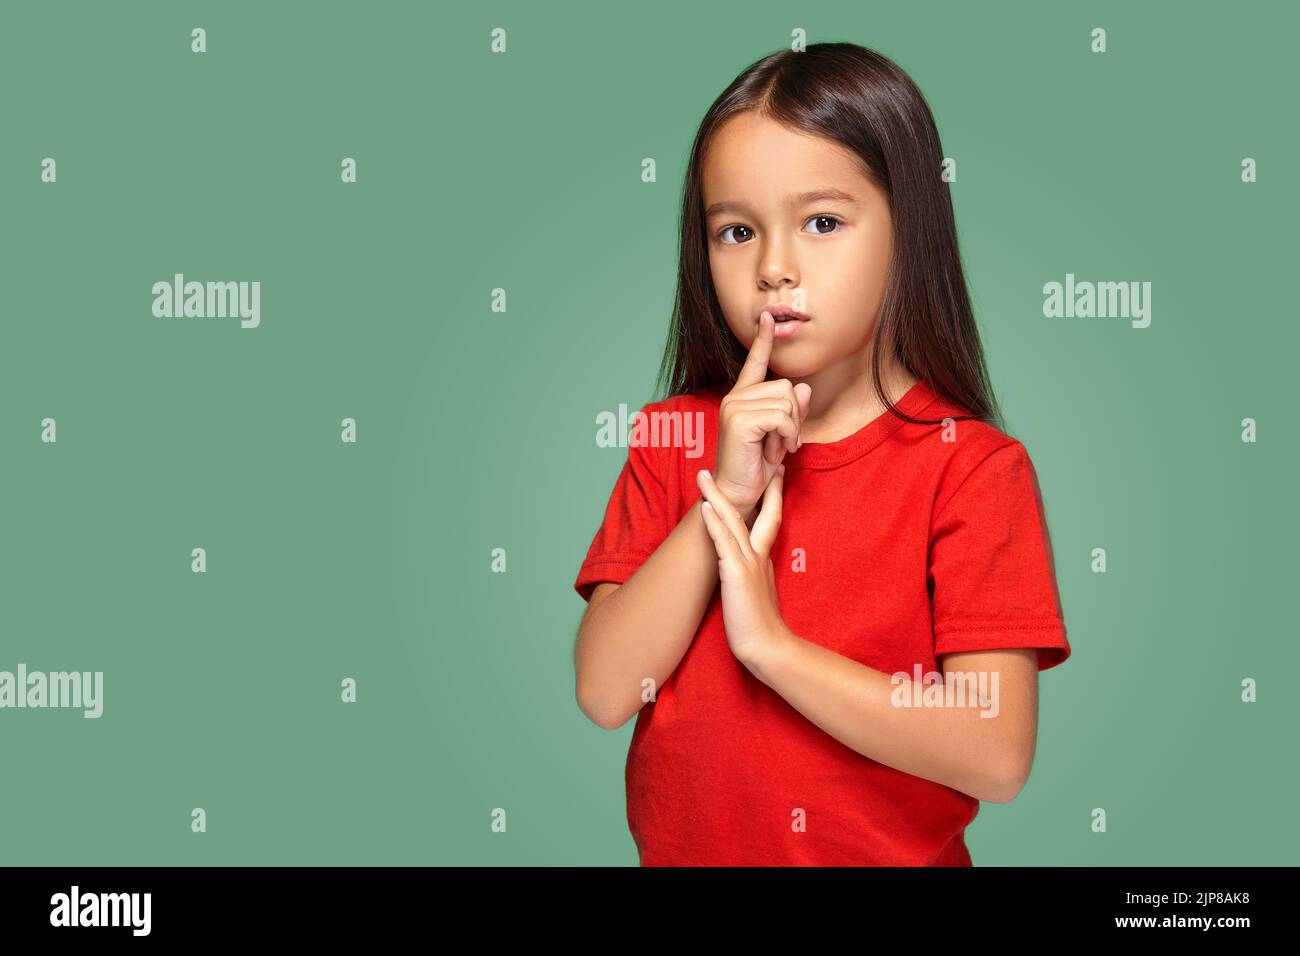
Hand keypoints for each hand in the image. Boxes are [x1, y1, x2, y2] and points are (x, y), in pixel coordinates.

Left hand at [696, 463, 790, 664]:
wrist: (768, 647)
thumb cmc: (761, 626)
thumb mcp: (760, 593)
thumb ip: (756, 576)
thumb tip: (751, 570)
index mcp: (763, 560)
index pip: (770, 520)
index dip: (772, 496)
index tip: (775, 474)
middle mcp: (757, 556)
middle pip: (756, 511)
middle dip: (756, 485)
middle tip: (756, 459)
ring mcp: (746, 563)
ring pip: (733, 521)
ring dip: (717, 496)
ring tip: (703, 474)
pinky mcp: (735, 574)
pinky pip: (723, 543)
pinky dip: (714, 523)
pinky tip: (706, 507)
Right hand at [713, 311, 811, 517]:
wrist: (737, 493)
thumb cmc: (756, 467)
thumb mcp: (781, 436)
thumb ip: (793, 412)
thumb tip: (804, 388)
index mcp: (742, 398)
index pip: (754, 362)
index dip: (762, 339)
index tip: (768, 316)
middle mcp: (735, 397)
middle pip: (787, 386)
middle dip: (793, 417)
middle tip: (780, 444)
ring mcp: (734, 406)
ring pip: (787, 401)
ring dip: (790, 430)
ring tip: (775, 449)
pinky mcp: (739, 420)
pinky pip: (782, 416)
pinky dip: (787, 435)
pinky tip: (776, 451)